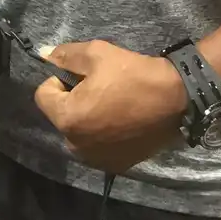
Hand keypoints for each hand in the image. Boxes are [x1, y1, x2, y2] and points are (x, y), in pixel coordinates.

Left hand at [34, 40, 186, 174]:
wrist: (176, 100)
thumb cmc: (133, 75)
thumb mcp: (96, 54)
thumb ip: (65, 56)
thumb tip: (43, 55)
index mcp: (68, 119)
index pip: (43, 95)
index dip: (58, 80)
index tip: (82, 75)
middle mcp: (77, 145)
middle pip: (61, 115)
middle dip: (73, 100)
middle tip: (99, 87)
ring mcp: (97, 159)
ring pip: (79, 131)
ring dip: (87, 118)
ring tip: (112, 104)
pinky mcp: (117, 165)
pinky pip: (97, 145)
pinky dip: (103, 133)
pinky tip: (122, 120)